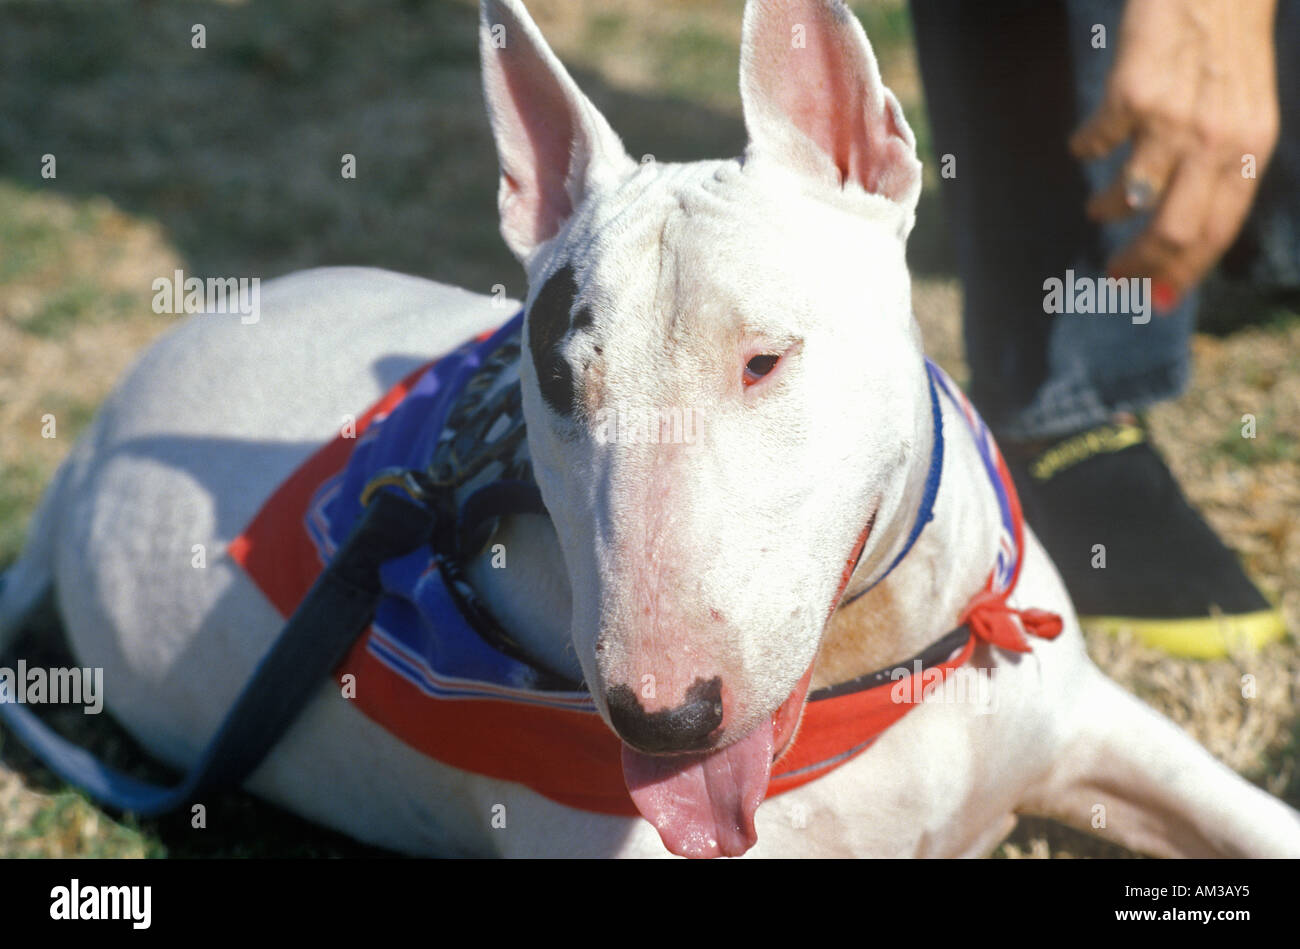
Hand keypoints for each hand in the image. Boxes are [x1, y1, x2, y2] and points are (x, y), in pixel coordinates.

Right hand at [1069, 0, 1279, 308]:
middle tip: (1113, 273)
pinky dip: (1084, 150)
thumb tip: (1182, 238)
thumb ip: (1219, 170)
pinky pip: (1094, 145)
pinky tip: (1087, 143)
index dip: (1183, 273)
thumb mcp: (1243, 114)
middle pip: (1172, 230)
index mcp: (1249, 148)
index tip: (1155, 297)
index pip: (1218, 231)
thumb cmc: (1225, 52)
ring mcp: (1172, 119)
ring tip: (1099, 206)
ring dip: (1106, 209)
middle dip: (1137, 263)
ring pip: (1129, 196)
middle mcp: (1214, 139)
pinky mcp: (1130, 95)